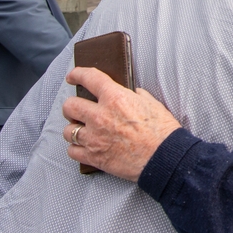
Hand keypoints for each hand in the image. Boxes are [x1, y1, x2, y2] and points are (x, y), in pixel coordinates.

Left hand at [62, 67, 182, 181]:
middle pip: (69, 106)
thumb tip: (132, 93)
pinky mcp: (93, 157)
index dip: (78, 74)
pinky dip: (77, 149)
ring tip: (83, 132)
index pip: (89, 78)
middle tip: (78, 110)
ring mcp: (94, 138)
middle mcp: (100, 116)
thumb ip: (137, 96)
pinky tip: (85, 147)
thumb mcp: (153, 104)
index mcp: (116, 98)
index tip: (73, 76)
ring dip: (74, 130)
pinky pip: (72, 151)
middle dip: (72, 107)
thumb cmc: (162, 132)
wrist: (165, 158)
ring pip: (67, 131)